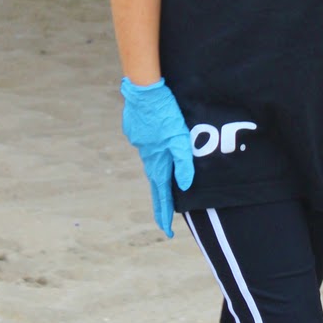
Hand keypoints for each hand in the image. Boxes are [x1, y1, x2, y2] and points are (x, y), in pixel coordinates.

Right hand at [120, 77, 194, 237]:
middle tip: (163, 218)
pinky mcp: (138, 131)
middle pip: (155, 182)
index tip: (166, 231)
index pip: (161, 194)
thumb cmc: (164, 113)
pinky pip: (148, 147)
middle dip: (161, 201)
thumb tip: (185, 186)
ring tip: (164, 185)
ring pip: (152, 163)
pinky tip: (158, 147)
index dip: (164, 213)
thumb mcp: (178, 138)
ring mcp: (141, 143)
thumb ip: (183, 162)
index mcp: (157, 161)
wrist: (143, 90)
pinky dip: (154, 154)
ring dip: (158, 176)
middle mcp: (147, 156)